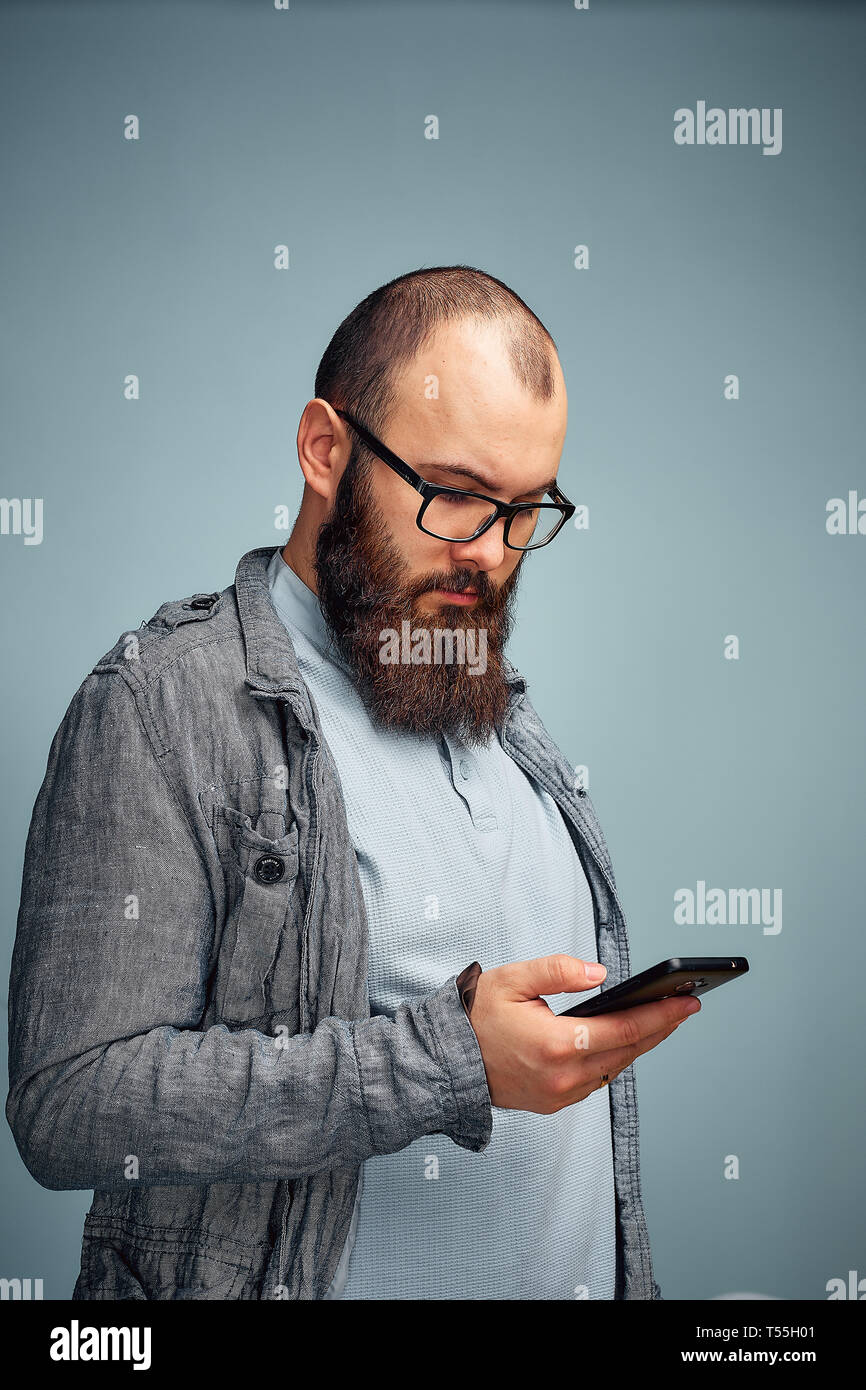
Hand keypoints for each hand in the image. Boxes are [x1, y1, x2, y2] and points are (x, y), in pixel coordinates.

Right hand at [467, 954, 699, 1113]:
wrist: (446, 1061)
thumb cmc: (476, 1016)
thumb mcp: (514, 979)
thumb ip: (559, 971)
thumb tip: (601, 973)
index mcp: (557, 1043)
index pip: (625, 1028)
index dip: (662, 1015)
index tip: (688, 1002)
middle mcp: (564, 1076)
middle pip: (628, 1050)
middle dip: (660, 1028)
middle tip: (685, 1007)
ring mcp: (560, 1094)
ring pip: (615, 1067)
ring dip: (639, 1044)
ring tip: (660, 1021)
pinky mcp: (554, 1103)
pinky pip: (596, 1080)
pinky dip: (613, 1059)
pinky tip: (622, 1042)